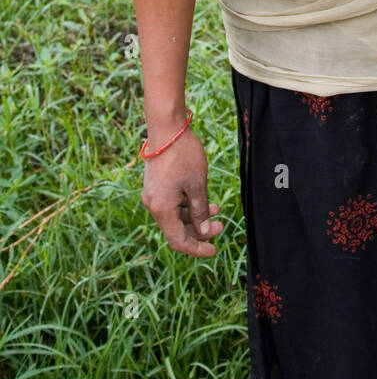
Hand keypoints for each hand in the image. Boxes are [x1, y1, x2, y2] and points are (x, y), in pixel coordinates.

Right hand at [141, 128, 223, 256]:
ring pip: (175, 216)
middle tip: (222, 226)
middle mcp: (153, 205)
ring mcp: (153, 195)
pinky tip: (204, 199)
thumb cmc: (183, 155)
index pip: (178, 241)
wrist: (166, 128)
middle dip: (200, 231)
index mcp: (161, 209)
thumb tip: (205, 232)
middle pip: (176, 230)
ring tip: (217, 209)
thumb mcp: (197, 185)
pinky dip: (187, 205)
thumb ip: (200, 211)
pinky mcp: (156, 186)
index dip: (197, 248)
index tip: (214, 249)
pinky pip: (172, 204)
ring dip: (195, 216)